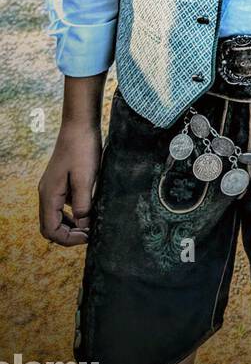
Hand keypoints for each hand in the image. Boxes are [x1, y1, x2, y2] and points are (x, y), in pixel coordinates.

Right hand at [38, 122, 101, 245]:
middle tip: (90, 233)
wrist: (80, 125)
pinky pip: (61, 206)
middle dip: (68, 234)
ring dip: (70, 225)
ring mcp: (52, 187)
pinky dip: (72, 213)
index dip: (68, 239)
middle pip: (50, 226)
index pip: (51, 230)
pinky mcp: (60, 182)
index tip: (88, 236)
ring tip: (90, 224)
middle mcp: (46, 193)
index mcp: (49, 195)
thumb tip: (83, 225)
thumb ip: (83, 204)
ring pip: (55, 217)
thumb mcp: (85, 178)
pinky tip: (88, 209)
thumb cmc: (83, 149)